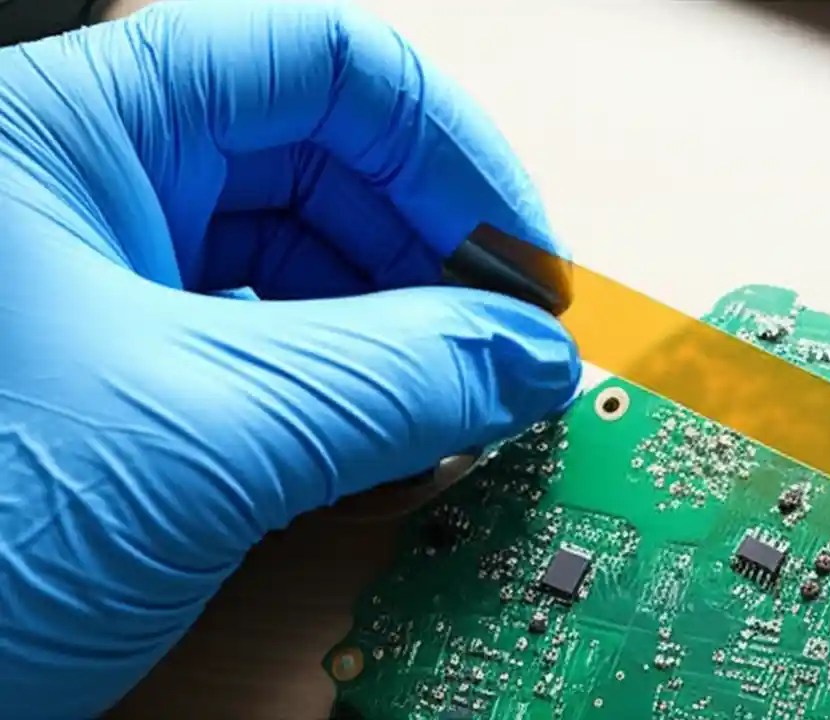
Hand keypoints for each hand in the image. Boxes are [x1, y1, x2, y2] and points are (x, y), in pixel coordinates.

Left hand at [0, 3, 579, 716]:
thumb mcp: (201, 439)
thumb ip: (394, 381)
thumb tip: (527, 356)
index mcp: (72, 132)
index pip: (322, 69)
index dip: (450, 156)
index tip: (523, 262)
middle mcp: (90, 187)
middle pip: (326, 162)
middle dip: (436, 259)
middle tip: (508, 350)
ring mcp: (107, 280)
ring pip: (308, 258)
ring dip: (404, 332)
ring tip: (461, 403)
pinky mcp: (128, 370)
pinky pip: (276, 344)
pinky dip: (352, 389)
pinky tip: (391, 437)